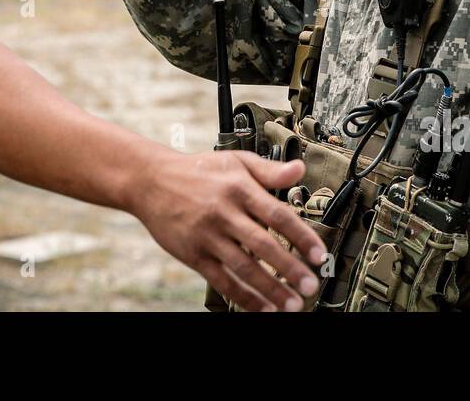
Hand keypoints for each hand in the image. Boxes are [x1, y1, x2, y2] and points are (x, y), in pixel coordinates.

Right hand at [129, 150, 326, 311]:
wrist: (150, 180)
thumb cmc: (197, 170)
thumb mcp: (235, 160)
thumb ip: (269, 170)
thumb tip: (299, 169)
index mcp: (239, 188)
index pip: (278, 215)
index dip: (302, 237)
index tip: (319, 255)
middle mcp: (224, 212)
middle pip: (263, 245)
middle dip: (290, 269)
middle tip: (310, 287)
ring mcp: (207, 235)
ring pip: (244, 267)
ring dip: (270, 289)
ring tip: (291, 304)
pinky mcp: (193, 254)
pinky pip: (221, 280)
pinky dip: (243, 297)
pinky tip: (261, 308)